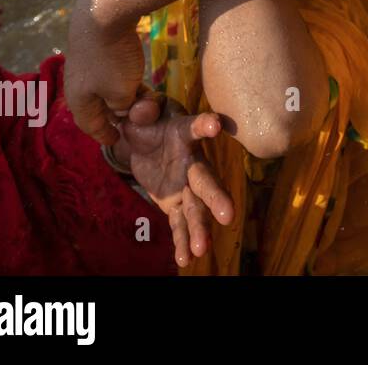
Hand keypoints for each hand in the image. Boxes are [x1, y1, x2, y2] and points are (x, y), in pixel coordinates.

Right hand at [64, 0, 146, 145]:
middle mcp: (77, 84)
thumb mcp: (122, 92)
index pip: (90, 126)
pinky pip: (108, 71)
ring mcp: (84, 65)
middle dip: (115, 113)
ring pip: (104, 87)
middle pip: (97, 106)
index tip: (116, 140)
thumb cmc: (112, 59)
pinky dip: (121, 78)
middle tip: (131, 119)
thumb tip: (120, 109)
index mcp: (79, 101)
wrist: (104, 13)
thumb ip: (122, 107)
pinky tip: (134, 75)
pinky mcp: (94, 48)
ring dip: (122, 94)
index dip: (105, 134)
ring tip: (139, 97)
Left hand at [118, 94, 233, 267]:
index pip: (195, 127)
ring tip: (201, 250)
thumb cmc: (147, 120)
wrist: (145, 139)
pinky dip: (182, 241)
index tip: (215, 125)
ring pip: (195, 209)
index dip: (205, 124)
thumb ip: (141, 109)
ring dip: (200, 229)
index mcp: (183, 133)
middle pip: (206, 181)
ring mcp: (185, 185)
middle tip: (228, 215)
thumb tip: (141, 109)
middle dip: (216, 198)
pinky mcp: (174, 202)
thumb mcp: (139, 112)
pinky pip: (179, 224)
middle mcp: (191, 162)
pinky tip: (185, 260)